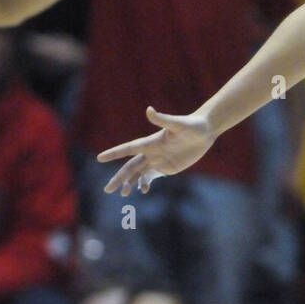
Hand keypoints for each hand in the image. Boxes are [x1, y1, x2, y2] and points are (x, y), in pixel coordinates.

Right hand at [97, 107, 216, 195]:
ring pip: (139, 173)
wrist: (204, 131)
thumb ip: (162, 119)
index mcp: (150, 142)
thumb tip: (149, 110)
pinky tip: (142, 190)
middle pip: (130, 167)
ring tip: (123, 193)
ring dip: (129, 183)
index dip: (114, 153)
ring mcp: (158, 160)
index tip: (100, 158)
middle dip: (119, 178)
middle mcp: (151, 152)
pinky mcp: (167, 167)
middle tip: (107, 189)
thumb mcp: (178, 124)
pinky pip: (151, 176)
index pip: (128, 149)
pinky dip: (144, 183)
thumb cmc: (192, 125)